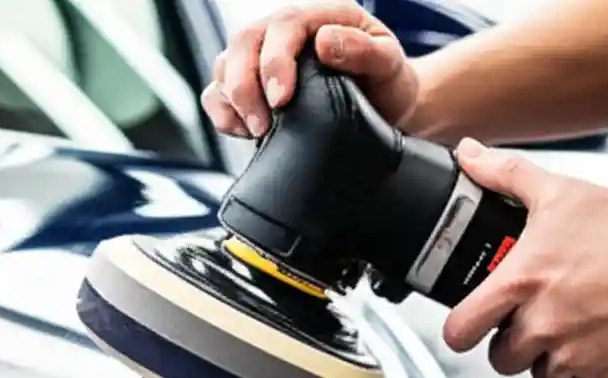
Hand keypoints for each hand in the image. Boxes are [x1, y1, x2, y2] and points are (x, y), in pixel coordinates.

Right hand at [203, 1, 417, 137]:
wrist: (384, 110)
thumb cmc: (387, 83)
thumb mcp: (390, 64)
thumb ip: (366, 50)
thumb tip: (324, 41)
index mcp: (320, 15)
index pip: (284, 25)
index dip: (275, 61)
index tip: (281, 100)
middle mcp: (286, 30)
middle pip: (244, 41)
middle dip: (244, 85)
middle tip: (262, 124)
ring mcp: (264, 57)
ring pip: (224, 65)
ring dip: (231, 101)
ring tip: (258, 131)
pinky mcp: (251, 86)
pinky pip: (216, 92)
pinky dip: (222, 112)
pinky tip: (245, 131)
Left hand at [443, 139, 607, 377]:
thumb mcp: (563, 194)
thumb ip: (506, 175)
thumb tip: (469, 156)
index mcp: (522, 283)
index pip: (458, 331)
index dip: (460, 330)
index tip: (470, 324)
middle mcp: (542, 324)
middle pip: (500, 357)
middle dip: (512, 342)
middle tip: (537, 316)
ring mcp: (573, 356)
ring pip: (539, 373)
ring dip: (550, 355)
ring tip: (577, 320)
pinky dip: (587, 368)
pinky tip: (604, 336)